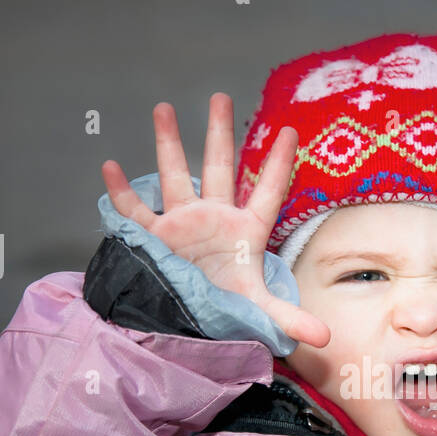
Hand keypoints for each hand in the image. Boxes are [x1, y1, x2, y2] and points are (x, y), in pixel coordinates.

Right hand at [101, 96, 330, 347]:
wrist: (189, 326)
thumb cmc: (227, 312)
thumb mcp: (259, 311)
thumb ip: (290, 318)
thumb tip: (325, 338)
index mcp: (245, 231)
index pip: (267, 191)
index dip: (280, 164)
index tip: (291, 132)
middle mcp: (214, 219)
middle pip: (218, 167)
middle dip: (219, 133)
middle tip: (221, 97)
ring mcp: (182, 224)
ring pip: (175, 175)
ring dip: (168, 142)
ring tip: (164, 107)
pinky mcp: (154, 238)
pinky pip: (135, 210)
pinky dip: (122, 191)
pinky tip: (111, 166)